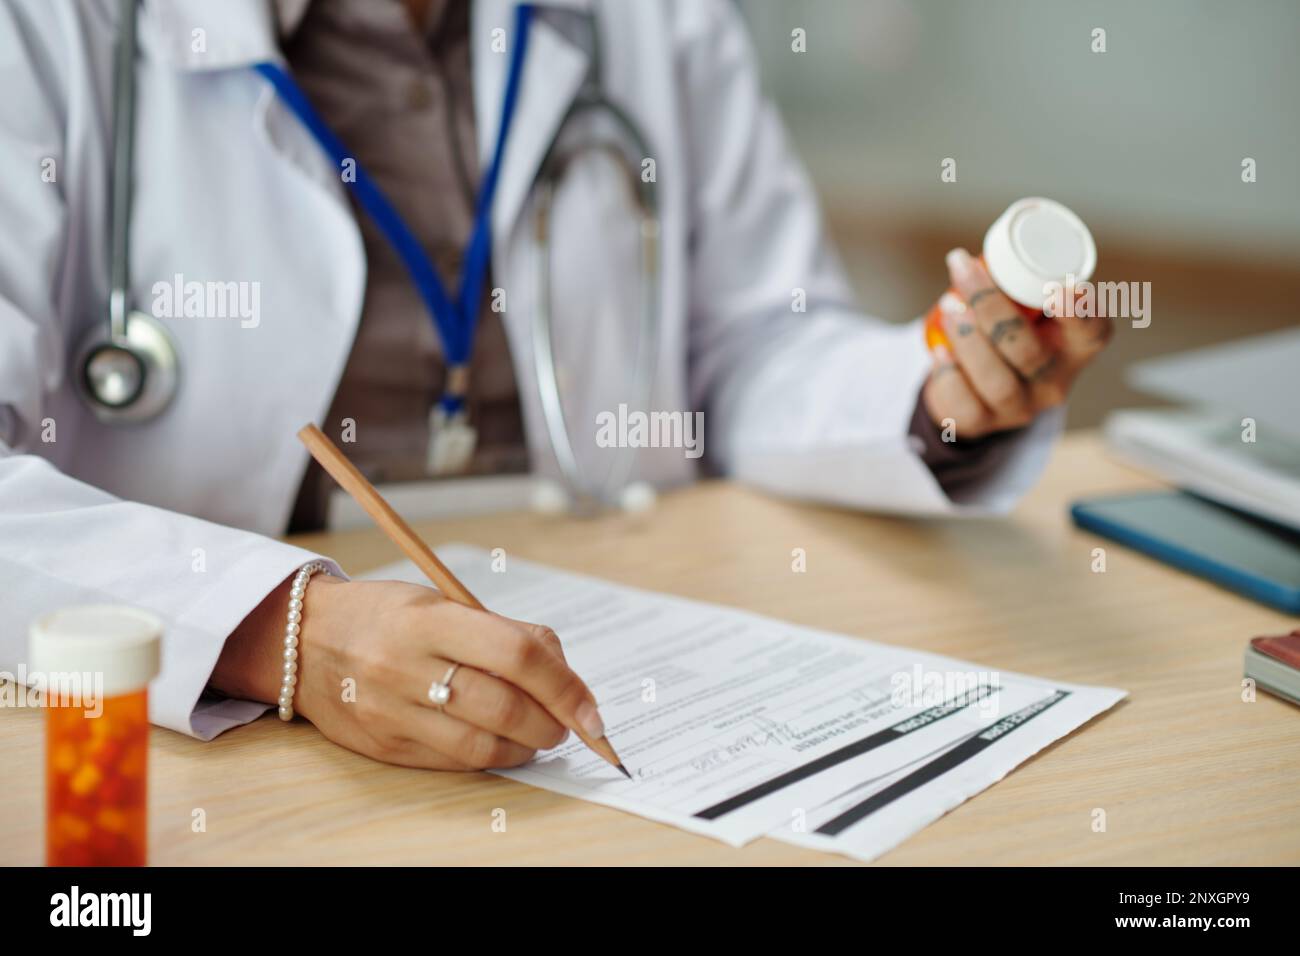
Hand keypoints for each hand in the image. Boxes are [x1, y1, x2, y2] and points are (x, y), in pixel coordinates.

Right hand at [213, 576, 604, 769]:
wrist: (301, 641)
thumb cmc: (386, 615)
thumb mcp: (441, 600)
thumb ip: (505, 631)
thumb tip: (564, 672)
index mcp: (428, 620)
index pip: (517, 654)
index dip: (565, 685)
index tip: (591, 708)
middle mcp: (406, 667)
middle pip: (503, 707)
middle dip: (552, 724)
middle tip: (569, 724)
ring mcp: (391, 712)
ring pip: (481, 746)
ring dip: (525, 748)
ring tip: (538, 736)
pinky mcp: (384, 746)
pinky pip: (452, 763)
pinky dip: (490, 758)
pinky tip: (501, 745)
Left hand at [921, 247, 1111, 439]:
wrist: (973, 390)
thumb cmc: (1007, 333)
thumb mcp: (1027, 308)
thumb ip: (1023, 283)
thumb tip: (994, 244)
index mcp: (1076, 346)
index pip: (1092, 332)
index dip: (1080, 312)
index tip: (1058, 289)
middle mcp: (1055, 381)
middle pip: (1029, 352)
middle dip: (991, 307)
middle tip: (963, 270)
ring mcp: (1021, 407)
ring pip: (998, 380)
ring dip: (968, 339)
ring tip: (950, 304)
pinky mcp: (985, 423)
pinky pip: (965, 403)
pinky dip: (948, 372)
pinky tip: (939, 350)